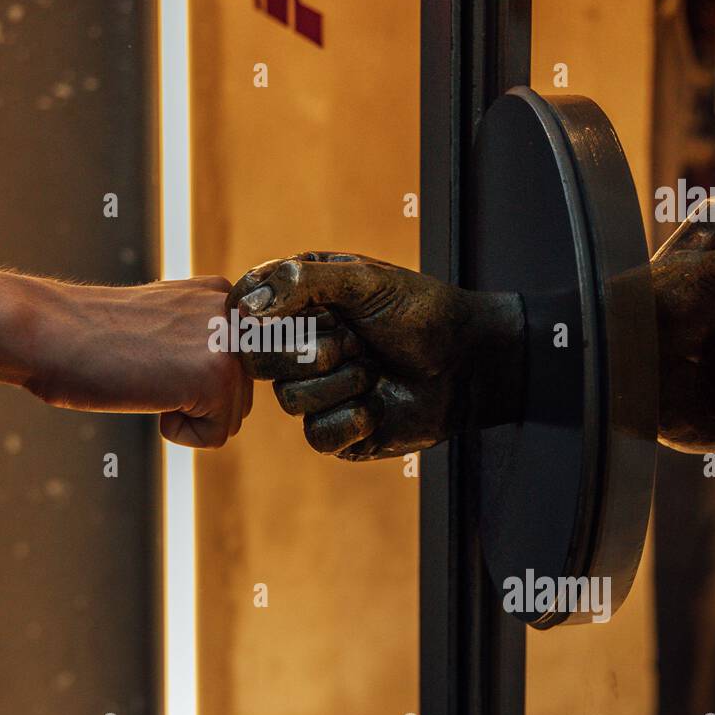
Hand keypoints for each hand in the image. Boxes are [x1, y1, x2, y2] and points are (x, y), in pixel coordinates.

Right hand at [22, 276, 252, 448]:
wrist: (50, 332)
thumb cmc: (91, 336)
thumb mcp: (163, 324)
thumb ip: (202, 340)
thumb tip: (231, 377)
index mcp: (223, 294)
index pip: (236, 369)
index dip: (191, 381)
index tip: (155, 358)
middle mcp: (235, 313)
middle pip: (240, 396)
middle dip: (194, 400)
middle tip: (146, 369)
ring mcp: (230, 343)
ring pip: (231, 418)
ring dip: (186, 414)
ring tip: (147, 376)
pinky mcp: (217, 377)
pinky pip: (214, 437)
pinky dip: (177, 431)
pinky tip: (149, 392)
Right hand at [226, 252, 523, 459]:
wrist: (469, 363)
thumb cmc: (420, 312)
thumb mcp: (363, 279)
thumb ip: (301, 281)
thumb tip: (247, 308)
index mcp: (296, 302)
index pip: (245, 311)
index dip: (274, 318)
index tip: (319, 311)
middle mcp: (297, 345)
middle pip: (258, 360)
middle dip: (315, 350)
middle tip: (357, 339)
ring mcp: (313, 390)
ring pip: (289, 399)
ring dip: (344, 382)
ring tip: (375, 368)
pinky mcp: (333, 431)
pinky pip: (317, 435)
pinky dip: (354, 419)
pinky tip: (378, 405)